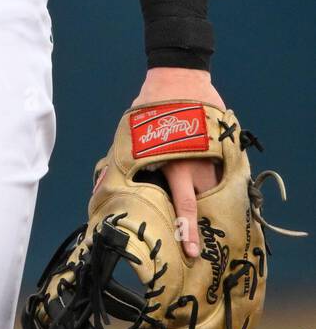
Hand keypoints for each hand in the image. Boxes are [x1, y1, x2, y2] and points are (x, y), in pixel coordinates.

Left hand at [131, 68, 225, 259]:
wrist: (180, 75)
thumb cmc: (152, 108)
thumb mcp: (133, 136)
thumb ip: (124, 162)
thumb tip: (102, 184)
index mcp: (176, 165)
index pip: (185, 207)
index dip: (187, 231)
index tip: (191, 253)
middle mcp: (200, 165)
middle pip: (204, 202)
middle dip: (201, 219)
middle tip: (197, 237)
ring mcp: (216, 156)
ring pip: (216, 188)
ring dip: (210, 198)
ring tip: (206, 206)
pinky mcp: (226, 147)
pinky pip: (224, 172)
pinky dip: (218, 179)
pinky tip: (211, 181)